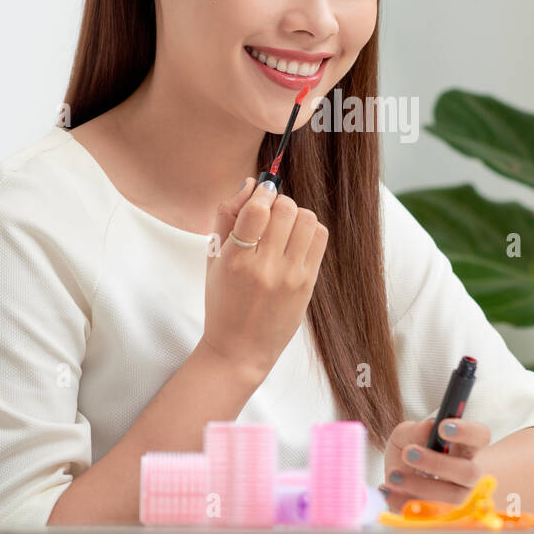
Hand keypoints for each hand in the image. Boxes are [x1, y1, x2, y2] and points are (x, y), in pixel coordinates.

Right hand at [200, 177, 328, 382]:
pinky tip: (297, 240)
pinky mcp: (308, 284)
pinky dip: (310, 230)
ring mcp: (290, 277)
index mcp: (234, 261)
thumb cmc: (223, 301)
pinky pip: (320, 238)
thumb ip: (227, 216)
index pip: (257, 210)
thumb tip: (251, 184)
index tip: (262, 193)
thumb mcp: (213, 259)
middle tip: (272, 213)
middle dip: (279, 203)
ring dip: (296, 215)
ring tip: (285, 227)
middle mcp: (264, 268)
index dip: (263, 192)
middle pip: (286, 209)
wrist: (240, 349)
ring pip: (307, 220)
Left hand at [378, 417, 489, 513]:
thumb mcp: (408, 436)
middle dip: (438, 463)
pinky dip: (404, 503)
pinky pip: (430, 517)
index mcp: (468, 448)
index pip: (480, 436)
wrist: (405, 482)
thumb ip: (414, 430)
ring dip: (420, 487)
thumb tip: (427, 428)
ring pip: (453, 499)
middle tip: (409, 453)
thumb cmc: (413, 453)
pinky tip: (387, 491)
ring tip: (393, 475)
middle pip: (469, 472)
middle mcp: (471, 476)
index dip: (466, 431)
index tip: (443, 427)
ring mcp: (461, 500)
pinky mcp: (442, 518)